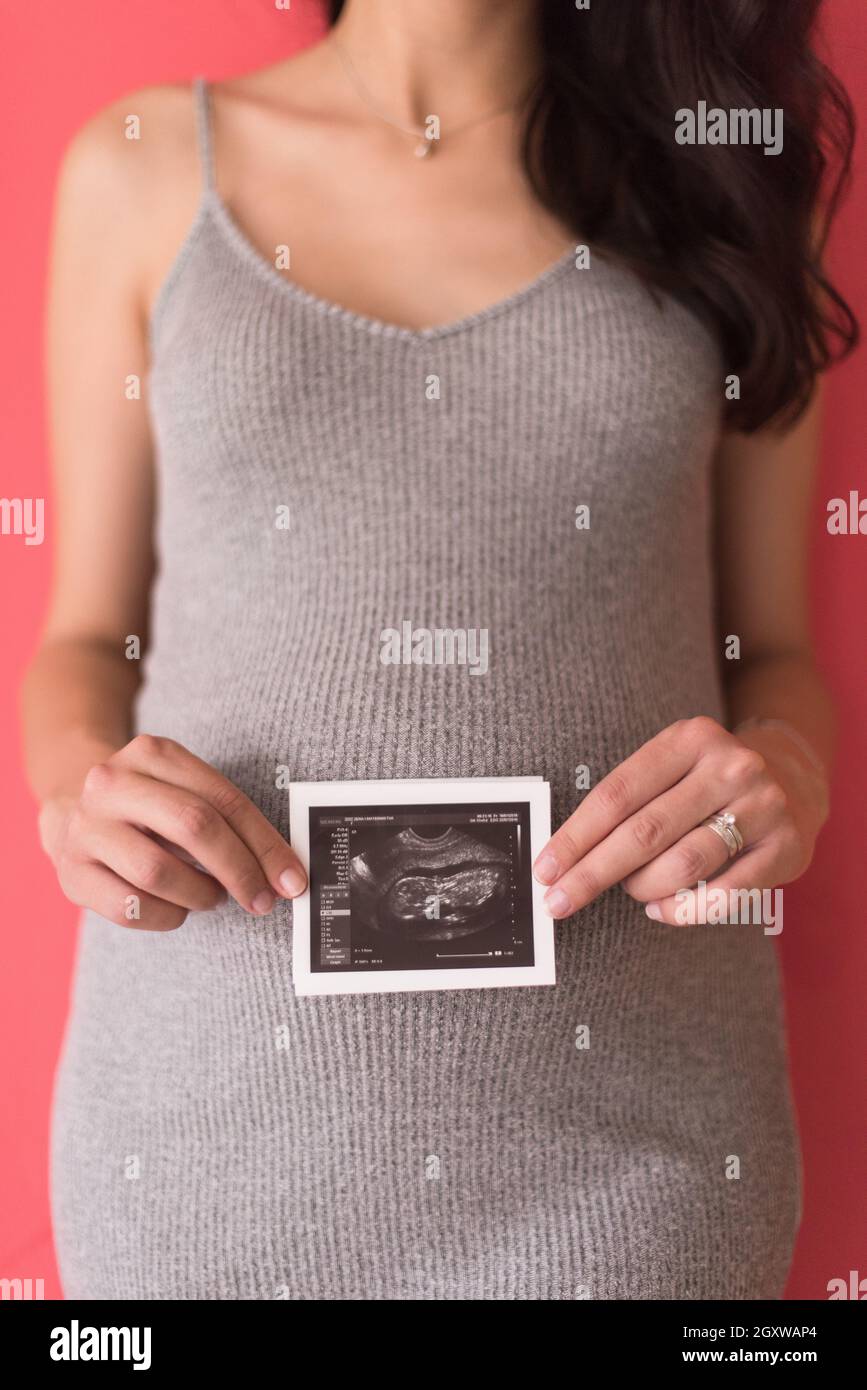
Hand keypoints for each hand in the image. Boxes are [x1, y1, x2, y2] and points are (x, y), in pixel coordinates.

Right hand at [39, 734, 306, 931]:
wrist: (73, 810)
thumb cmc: (150, 807)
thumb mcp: (184, 791)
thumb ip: (229, 819)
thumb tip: (283, 871)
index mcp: (152, 753)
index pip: (223, 799)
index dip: (265, 844)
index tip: (292, 880)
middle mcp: (113, 783)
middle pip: (193, 826)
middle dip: (239, 869)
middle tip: (261, 899)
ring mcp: (86, 827)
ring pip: (158, 871)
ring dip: (200, 894)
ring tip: (211, 896)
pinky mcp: (71, 872)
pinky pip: (130, 907)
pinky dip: (167, 916)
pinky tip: (176, 909)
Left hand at [533, 716, 826, 925]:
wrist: (794, 781)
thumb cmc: (707, 783)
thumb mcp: (672, 768)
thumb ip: (628, 801)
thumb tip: (565, 857)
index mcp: (690, 739)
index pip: (617, 793)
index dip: (576, 835)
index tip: (545, 869)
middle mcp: (730, 767)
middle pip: (644, 832)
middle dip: (593, 873)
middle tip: (558, 902)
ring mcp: (762, 806)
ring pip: (682, 864)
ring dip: (642, 888)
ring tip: (631, 892)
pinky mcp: (786, 846)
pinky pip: (723, 895)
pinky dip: (682, 910)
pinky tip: (661, 908)